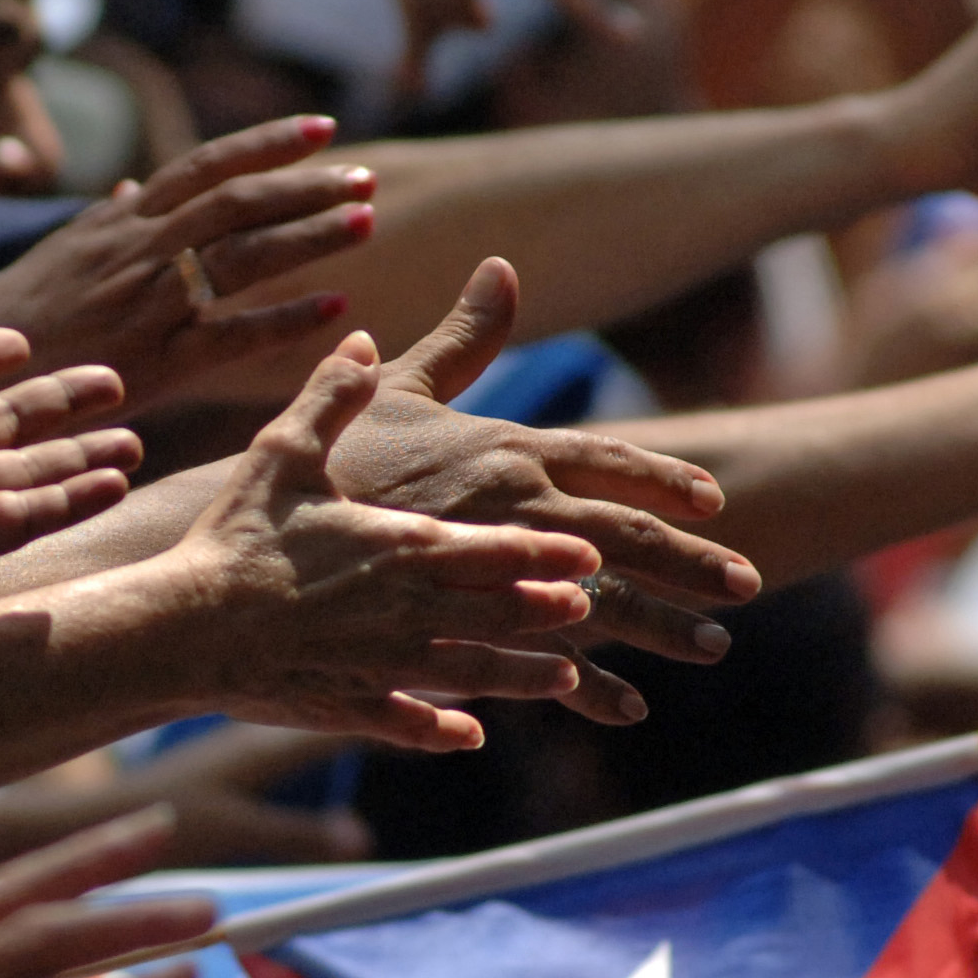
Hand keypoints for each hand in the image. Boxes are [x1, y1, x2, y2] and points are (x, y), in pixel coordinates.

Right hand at [0, 115, 370, 404]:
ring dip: (311, 235)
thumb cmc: (17, 319)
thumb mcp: (59, 254)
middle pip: (237, 201)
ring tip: (365, 222)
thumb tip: (135, 186)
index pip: (205, 165)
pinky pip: (233, 336)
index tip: (323, 128)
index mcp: (120, 222)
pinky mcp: (156, 362)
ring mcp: (149, 304)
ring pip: (243, 256)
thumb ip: (106, 220)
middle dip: (308, 186)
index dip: (267, 143)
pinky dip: (287, 318)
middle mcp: (138, 251)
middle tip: (365, 179)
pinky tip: (336, 307)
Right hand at [154, 335, 608, 751]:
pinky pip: (410, 720)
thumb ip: (331, 396)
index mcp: (404, 545)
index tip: (591, 552)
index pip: (499, 547)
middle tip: (593, 606)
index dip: (549, 551)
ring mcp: (387, 663)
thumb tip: (361, 340)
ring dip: (523, 675)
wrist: (188, 627)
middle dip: (552, 610)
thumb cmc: (237, 536)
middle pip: (501, 611)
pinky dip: (444, 728)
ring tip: (565, 673)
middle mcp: (411, 609)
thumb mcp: (283, 451)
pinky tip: (469, 736)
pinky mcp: (352, 704)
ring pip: (474, 672)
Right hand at [331, 260, 763, 723]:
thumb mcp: (393, 394)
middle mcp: (503, 524)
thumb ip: (455, 341)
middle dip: (685, 567)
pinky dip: (580, 691)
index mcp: (496, 460)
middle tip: (745, 587)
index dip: (662, 480)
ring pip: (588, 615)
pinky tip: (622, 709)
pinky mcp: (447, 658)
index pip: (602, 463)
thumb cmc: (305, 484)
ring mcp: (480, 595)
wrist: (233, 579)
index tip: (715, 500)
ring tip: (703, 654)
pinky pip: (523, 673)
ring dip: (648, 636)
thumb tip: (500, 269)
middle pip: (617, 545)